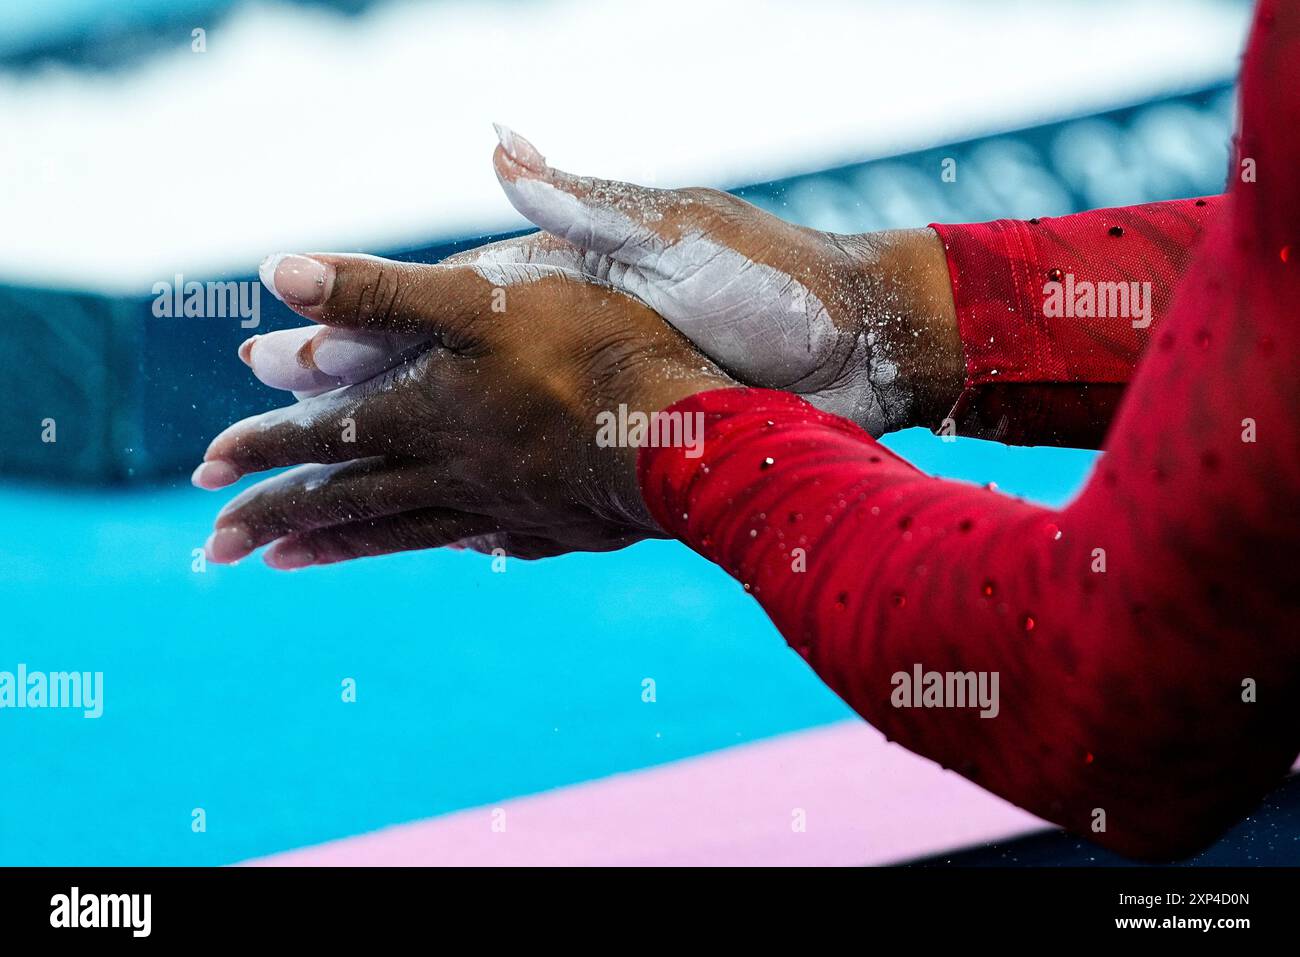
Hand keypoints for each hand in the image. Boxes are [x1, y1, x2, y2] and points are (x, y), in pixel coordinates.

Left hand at [195, 253, 733, 567]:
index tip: (203, 471)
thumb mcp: (476, 300)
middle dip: (274, 516)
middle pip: (344, 499)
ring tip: (282, 562)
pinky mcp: (547, 523)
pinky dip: (437, 544)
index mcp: (424, 414)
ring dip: (333, 545)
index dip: (260, 449)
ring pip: (396, 530)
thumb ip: (377, 292)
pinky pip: (474, 540)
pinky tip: (443, 547)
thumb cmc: (587, 356)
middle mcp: (447, 470)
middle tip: (216, 546)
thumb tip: (276, 272)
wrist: (681, 437)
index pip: (321, 437)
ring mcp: (495, 505)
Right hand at [244, 128, 963, 433]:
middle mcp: (562, 341)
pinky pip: (537, 477)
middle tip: (261, 426)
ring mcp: (593, 393)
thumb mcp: (680, 236)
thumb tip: (494, 148)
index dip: (350, 333)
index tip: (271, 357)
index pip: (431, 308)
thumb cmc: (778, 285)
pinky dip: (486, 500)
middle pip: (432, 377)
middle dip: (347, 403)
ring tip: (327, 496)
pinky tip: (448, 529)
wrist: (865, 346)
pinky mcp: (633, 438)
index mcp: (561, 282)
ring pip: (473, 438)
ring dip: (400, 469)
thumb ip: (585, 204)